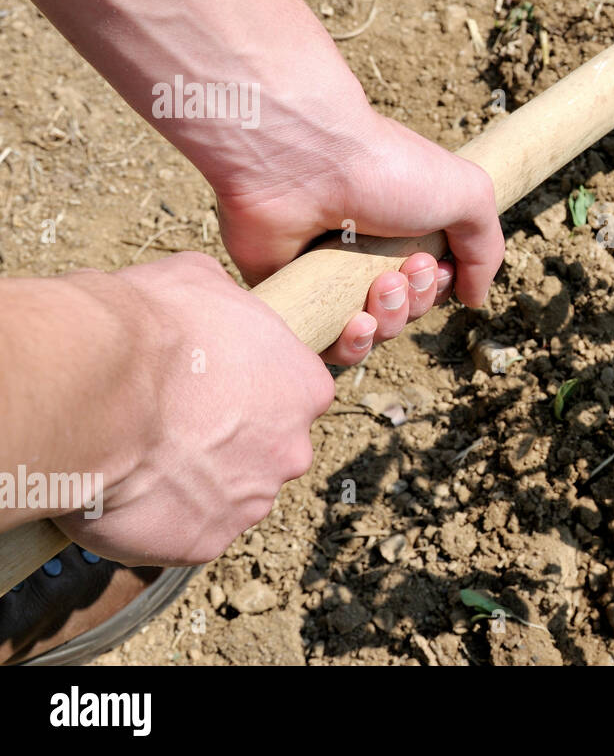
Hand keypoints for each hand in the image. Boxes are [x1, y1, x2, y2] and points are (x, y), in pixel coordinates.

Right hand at [53, 253, 335, 565]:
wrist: (99, 389)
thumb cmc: (150, 328)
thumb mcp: (198, 281)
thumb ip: (226, 302)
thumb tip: (216, 302)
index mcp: (304, 387)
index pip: (295, 395)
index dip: (250, 391)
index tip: (211, 388)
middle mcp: (292, 448)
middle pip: (267, 450)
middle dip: (227, 442)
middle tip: (173, 424)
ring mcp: (251, 500)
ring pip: (230, 494)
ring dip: (195, 482)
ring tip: (144, 456)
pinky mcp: (206, 542)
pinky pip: (189, 532)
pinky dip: (162, 519)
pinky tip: (131, 491)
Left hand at [214, 107, 504, 364]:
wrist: (306, 159)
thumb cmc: (387, 168)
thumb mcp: (467, 194)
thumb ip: (485, 248)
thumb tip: (474, 298)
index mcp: (401, 229)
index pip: (428, 285)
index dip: (438, 287)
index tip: (435, 264)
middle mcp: (362, 254)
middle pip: (401, 312)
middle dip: (413, 303)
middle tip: (401, 272)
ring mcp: (323, 276)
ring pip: (368, 334)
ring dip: (389, 321)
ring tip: (378, 288)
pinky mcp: (290, 296)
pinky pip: (322, 345)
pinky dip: (348, 345)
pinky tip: (355, 324)